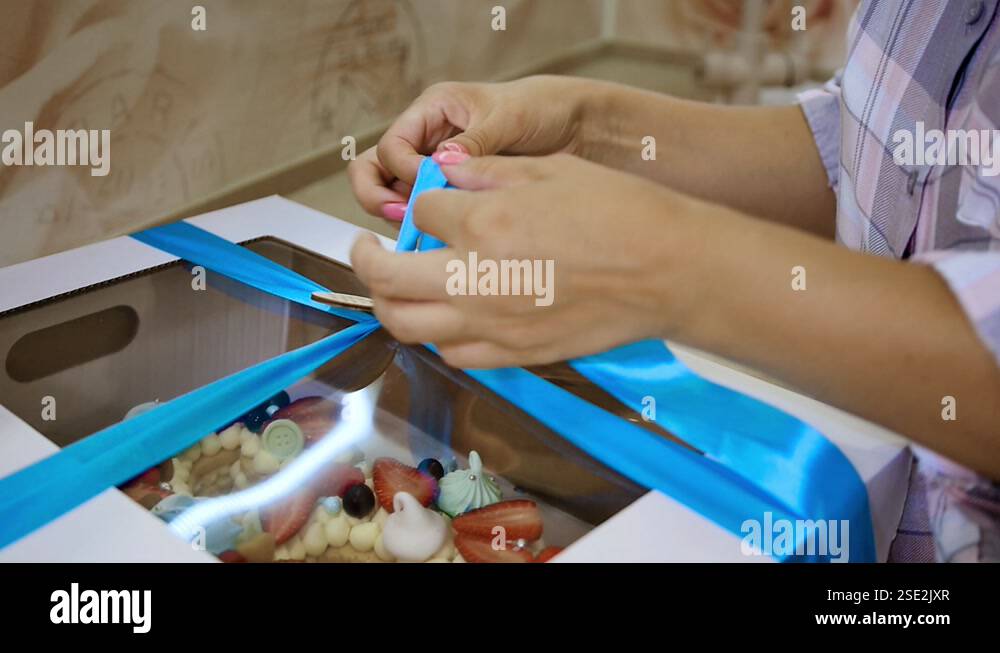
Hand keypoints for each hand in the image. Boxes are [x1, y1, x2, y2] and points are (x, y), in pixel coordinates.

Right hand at [348, 76, 592, 221]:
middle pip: (374, 171)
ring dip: (401, 216)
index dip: (402, 168)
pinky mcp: (453, 194)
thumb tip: (441, 162)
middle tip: (402, 216)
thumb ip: (475, 141)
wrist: (576, 127)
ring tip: (423, 231)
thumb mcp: (509, 118)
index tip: (424, 184)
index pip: (391, 145)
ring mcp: (436, 169)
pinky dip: (426, 227)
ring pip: (394, 196)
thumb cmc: (542, 108)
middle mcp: (427, 140)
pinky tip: (444, 238)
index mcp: (432, 111)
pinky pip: (425, 213)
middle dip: (378, 197)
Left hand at [350, 153, 703, 367]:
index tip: (436, 202)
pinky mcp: (514, 355)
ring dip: (391, 303)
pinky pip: (453, 354)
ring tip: (398, 287)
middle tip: (364, 249)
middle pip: (384, 277)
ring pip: (406, 325)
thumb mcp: (551, 171)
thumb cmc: (621, 213)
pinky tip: (449, 317)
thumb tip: (446, 176)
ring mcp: (491, 324)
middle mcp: (475, 279)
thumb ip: (487, 174)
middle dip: (364, 258)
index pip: (420, 212)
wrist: (669, 271)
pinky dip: (438, 335)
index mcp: (484, 224)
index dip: (424, 203)